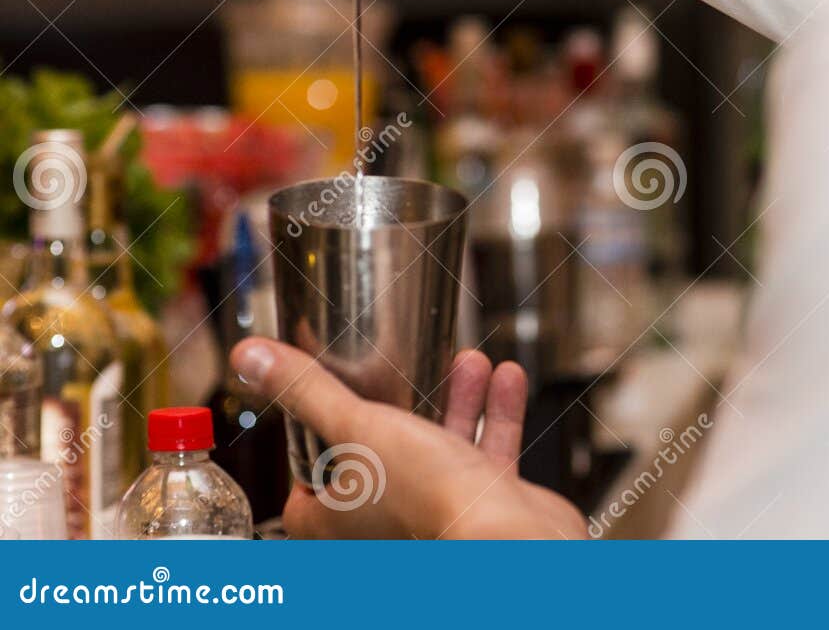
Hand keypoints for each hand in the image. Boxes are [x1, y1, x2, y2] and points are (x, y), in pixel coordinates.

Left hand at [232, 338, 587, 539]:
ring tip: (464, 362)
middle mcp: (382, 526)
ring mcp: (433, 516)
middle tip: (403, 370)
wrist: (508, 536)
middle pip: (380, 457)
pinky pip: (483, 456)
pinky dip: (492, 416)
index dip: (311, 447)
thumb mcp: (358, 428)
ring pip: (438, 449)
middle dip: (399, 403)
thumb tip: (253, 358)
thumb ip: (309, 392)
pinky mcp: (478, 507)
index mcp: (335, 522)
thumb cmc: (427, 500)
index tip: (322, 409)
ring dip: (454, 400)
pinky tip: (502, 380)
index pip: (305, 486)